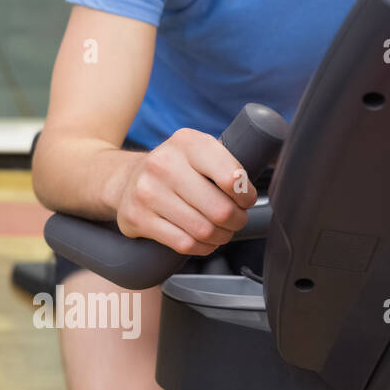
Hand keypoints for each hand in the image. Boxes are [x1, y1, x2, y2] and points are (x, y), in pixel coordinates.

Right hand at [112, 129, 255, 255]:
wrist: (123, 180)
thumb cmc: (174, 170)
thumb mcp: (199, 151)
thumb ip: (228, 161)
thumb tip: (265, 174)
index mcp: (186, 142)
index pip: (231, 177)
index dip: (245, 196)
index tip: (244, 200)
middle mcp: (163, 164)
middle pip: (220, 210)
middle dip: (235, 221)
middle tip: (234, 220)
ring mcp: (147, 192)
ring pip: (203, 230)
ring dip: (220, 237)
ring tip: (219, 231)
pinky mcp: (137, 218)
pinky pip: (184, 244)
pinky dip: (201, 247)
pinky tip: (201, 240)